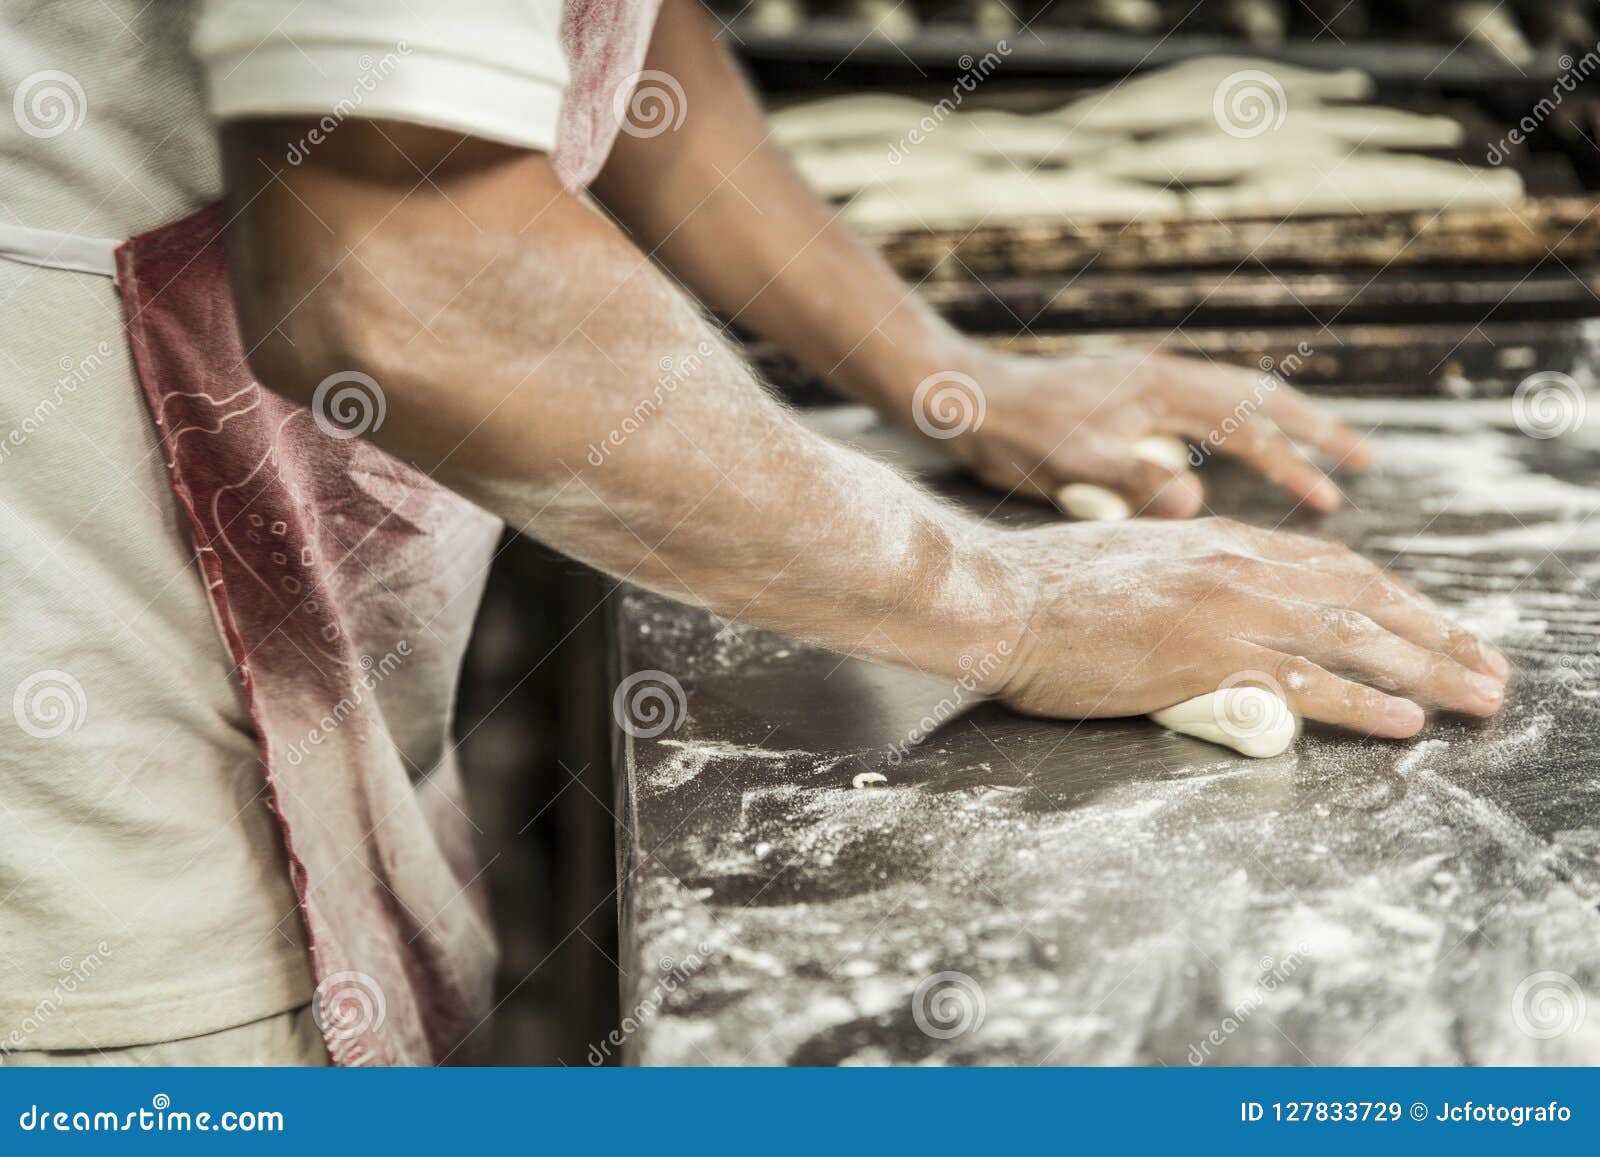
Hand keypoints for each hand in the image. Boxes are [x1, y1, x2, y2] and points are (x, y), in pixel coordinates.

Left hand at [914, 343, 1372, 518]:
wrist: (961, 400)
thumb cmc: (1011, 432)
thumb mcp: (1069, 462)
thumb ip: (1131, 482)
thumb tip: (1197, 505)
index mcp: (1160, 389)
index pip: (1248, 421)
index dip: (1295, 459)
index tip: (1336, 492)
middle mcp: (1162, 378)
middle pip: (1258, 398)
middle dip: (1313, 430)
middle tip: (1364, 459)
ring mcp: (1145, 385)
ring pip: (1232, 402)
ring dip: (1278, 431)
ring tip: (1316, 462)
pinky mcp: (1126, 399)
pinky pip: (1201, 412)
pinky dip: (1234, 433)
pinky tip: (1236, 461)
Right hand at [990, 518, 1509, 735]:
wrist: (995, 595)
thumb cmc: (1043, 590)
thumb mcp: (1129, 565)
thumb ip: (1181, 579)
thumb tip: (1207, 610)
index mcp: (1219, 541)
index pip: (1333, 565)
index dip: (1395, 597)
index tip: (1435, 624)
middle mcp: (1237, 565)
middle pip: (1364, 595)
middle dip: (1437, 633)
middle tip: (1488, 667)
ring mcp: (1226, 609)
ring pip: (1354, 636)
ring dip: (1428, 668)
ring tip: (1479, 697)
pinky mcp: (1207, 657)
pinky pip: (1306, 682)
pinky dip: (1363, 703)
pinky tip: (1406, 723)